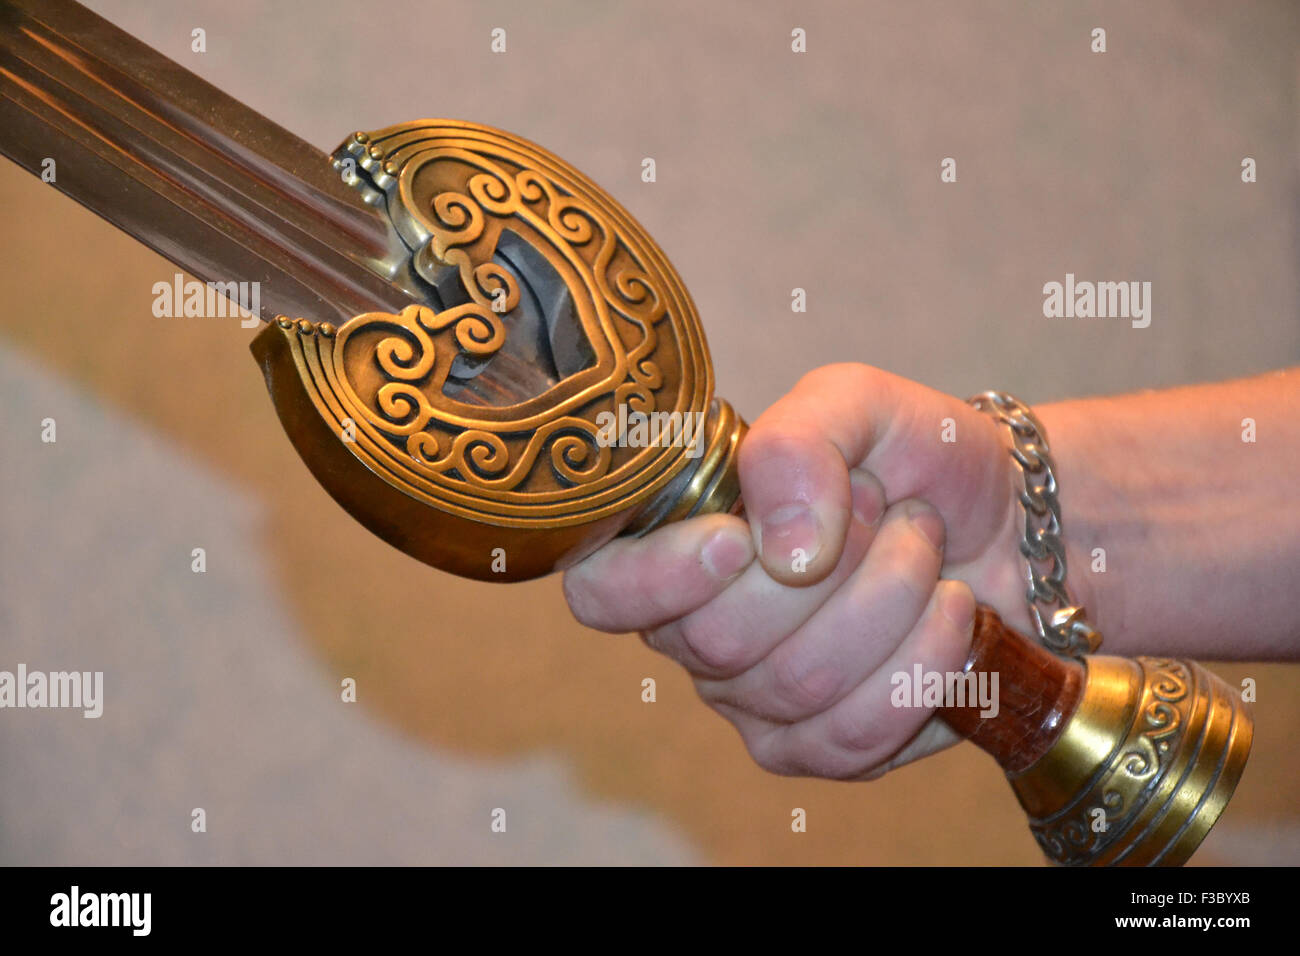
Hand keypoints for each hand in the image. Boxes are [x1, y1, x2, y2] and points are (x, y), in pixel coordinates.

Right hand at [562, 363, 1034, 779]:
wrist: (1012, 521)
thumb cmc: (914, 458)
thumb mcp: (854, 404)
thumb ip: (796, 441)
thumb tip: (778, 547)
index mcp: (677, 543)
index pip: (602, 592)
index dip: (657, 578)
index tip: (737, 538)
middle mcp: (699, 631)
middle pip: (718, 641)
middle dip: (831, 564)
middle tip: (885, 505)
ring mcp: (758, 701)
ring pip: (798, 684)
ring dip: (890, 599)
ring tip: (925, 546)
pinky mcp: (825, 749)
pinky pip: (854, 736)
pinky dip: (924, 662)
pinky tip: (954, 612)